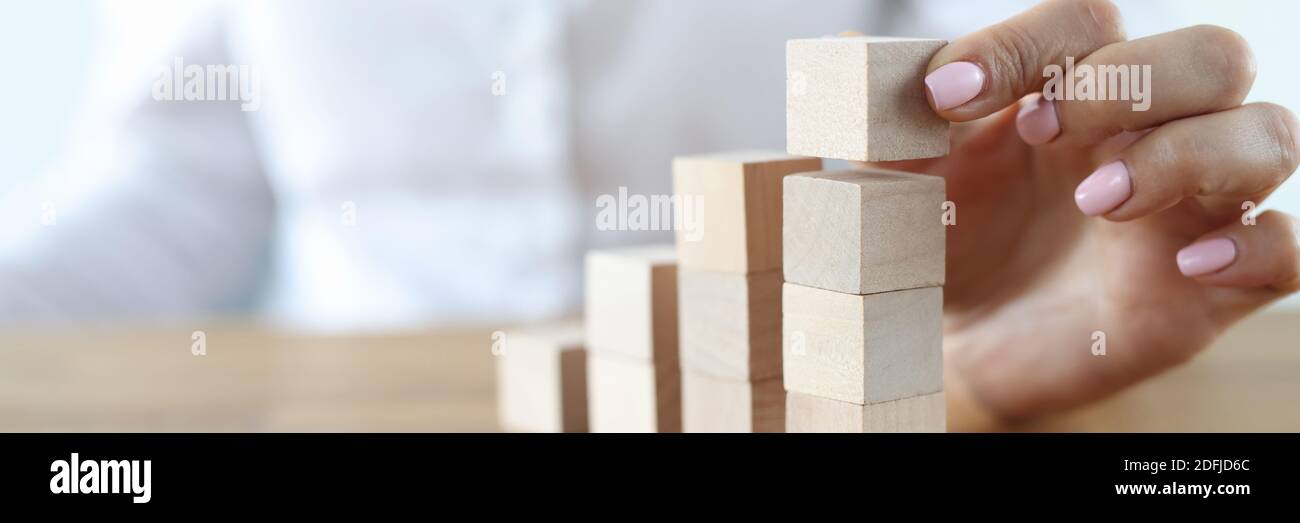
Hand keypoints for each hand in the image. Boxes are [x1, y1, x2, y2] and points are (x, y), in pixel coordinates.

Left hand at [873, 0, 1299, 428]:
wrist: (960, 344)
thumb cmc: (945, 245)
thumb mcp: (908, 184)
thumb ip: (891, 125)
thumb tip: (853, 57)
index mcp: (1070, 92)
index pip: (1086, 23)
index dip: (1022, 46)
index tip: (945, 95)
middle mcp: (1147, 133)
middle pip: (1209, 56)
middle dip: (1134, 81)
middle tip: (1045, 132)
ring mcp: (1190, 207)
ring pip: (1265, 136)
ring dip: (1188, 154)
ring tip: (1098, 200)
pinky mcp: (1210, 286)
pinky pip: (1288, 249)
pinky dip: (1254, 244)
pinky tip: (1184, 263)